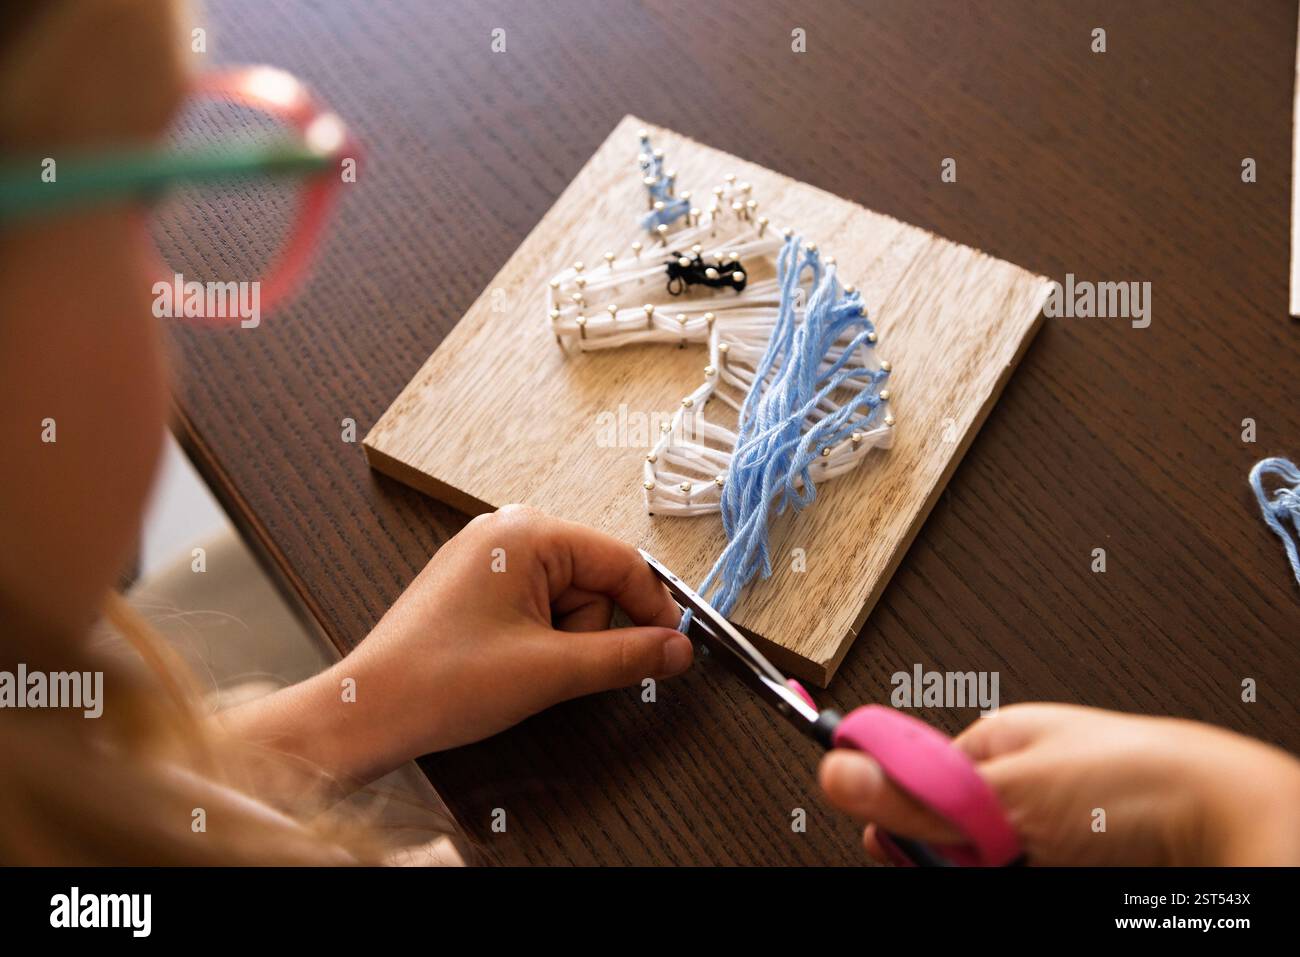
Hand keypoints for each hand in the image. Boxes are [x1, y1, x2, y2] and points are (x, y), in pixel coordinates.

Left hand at [222, 506, 691, 785]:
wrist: (369, 712)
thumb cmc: (439, 681)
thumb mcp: (551, 670)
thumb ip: (626, 656)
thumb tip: (677, 649)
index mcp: (527, 532)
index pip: (621, 560)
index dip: (653, 608)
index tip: (670, 649)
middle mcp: (507, 531)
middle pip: (594, 579)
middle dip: (586, 632)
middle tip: (550, 665)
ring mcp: (488, 556)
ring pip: (565, 599)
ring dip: (559, 641)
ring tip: (516, 667)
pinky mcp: (476, 585)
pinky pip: (535, 607)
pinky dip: (537, 640)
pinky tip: (505, 664)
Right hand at [819, 703, 1299, 864]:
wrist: (1230, 824)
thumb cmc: (1142, 781)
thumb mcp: (1013, 791)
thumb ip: (923, 792)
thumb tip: (842, 769)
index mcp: (995, 742)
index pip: (910, 774)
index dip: (895, 811)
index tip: (891, 839)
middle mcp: (1016, 786)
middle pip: (941, 833)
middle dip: (947, 856)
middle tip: (980, 862)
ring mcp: (1044, 832)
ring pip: (976, 868)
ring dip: (982, 875)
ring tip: (1022, 868)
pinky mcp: (1065, 868)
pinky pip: (1012, 884)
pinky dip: (1015, 886)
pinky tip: (1042, 874)